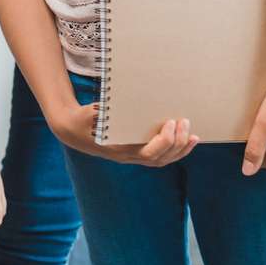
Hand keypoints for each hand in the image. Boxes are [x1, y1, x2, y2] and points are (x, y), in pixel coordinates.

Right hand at [49, 100, 197, 166]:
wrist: (72, 131)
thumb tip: (113, 103)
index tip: (171, 122)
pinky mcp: (135, 152)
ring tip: (193, 135)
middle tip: (184, 121)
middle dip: (177, 143)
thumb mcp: (88, 114)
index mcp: (118, 150)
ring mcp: (132, 157)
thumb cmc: (81, 120)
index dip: (164, 141)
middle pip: (159, 159)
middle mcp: (128, 157)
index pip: (148, 153)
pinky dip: (174, 150)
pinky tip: (185, 140)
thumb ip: (100, 111)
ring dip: (180, 150)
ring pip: (162, 161)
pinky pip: (159, 157)